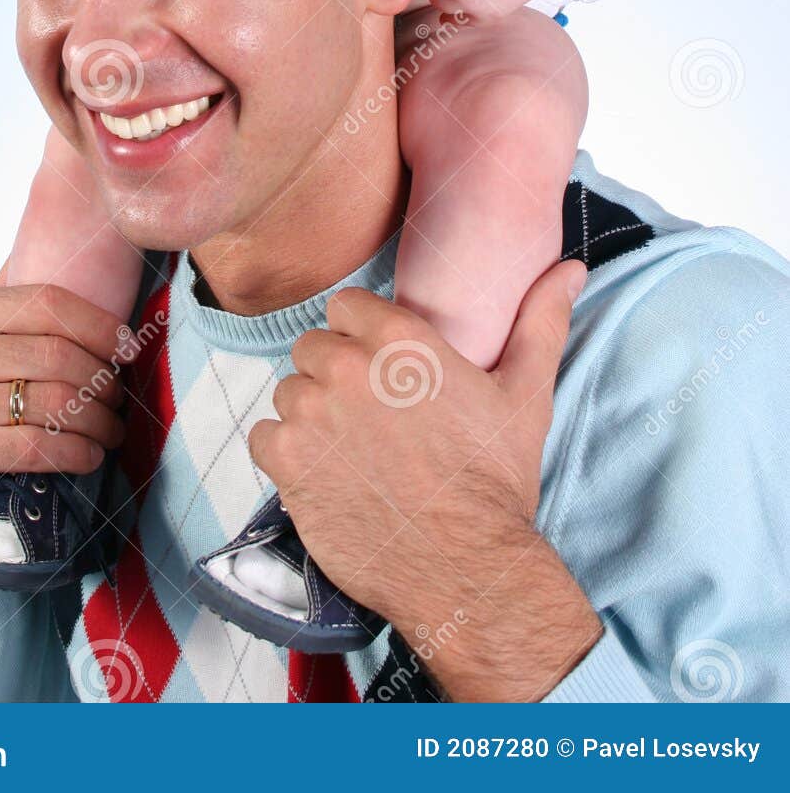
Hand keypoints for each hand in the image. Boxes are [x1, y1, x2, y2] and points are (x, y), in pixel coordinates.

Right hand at [0, 284, 132, 578]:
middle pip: (55, 355)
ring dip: (97, 421)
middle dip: (102, 380)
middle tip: (119, 399)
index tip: (127, 348)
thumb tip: (79, 252)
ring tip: (111, 431)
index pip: (47, 302)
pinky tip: (89, 457)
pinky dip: (74, 453)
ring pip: (51, 403)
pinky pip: (33, 447)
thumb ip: (12, 299)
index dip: (98, 324)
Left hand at [248, 260, 596, 696]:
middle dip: (334, 374)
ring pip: (290, 393)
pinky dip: (286, 454)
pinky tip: (324, 474)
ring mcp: (312, 414)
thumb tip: (571, 268)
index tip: (378, 367)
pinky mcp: (287, 462)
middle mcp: (348, 366)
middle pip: (313, 348)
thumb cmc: (495, 481)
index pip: (345, 305)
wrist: (466, 568)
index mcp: (400, 339)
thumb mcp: (526, 395)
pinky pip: (266, 436)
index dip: (359, 335)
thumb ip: (541, 322)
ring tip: (350, 450)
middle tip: (368, 417)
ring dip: (310, 415)